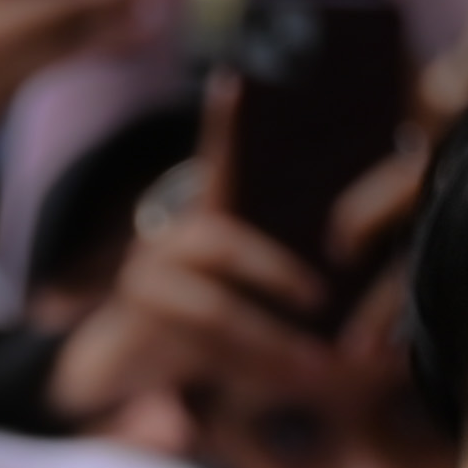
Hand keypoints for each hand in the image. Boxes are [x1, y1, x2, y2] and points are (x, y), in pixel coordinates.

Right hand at [52, 81, 337, 422]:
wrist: (124, 357)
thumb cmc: (205, 308)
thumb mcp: (238, 273)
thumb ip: (278, 250)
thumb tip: (344, 246)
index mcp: (201, 210)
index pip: (217, 158)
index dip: (225, 123)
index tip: (237, 83)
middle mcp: (167, 233)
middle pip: (219, 241)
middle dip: (273, 271)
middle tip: (320, 296)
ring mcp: (147, 278)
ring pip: (213, 310)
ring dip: (270, 340)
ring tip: (320, 365)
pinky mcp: (140, 325)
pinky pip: (203, 351)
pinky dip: (254, 373)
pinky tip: (296, 384)